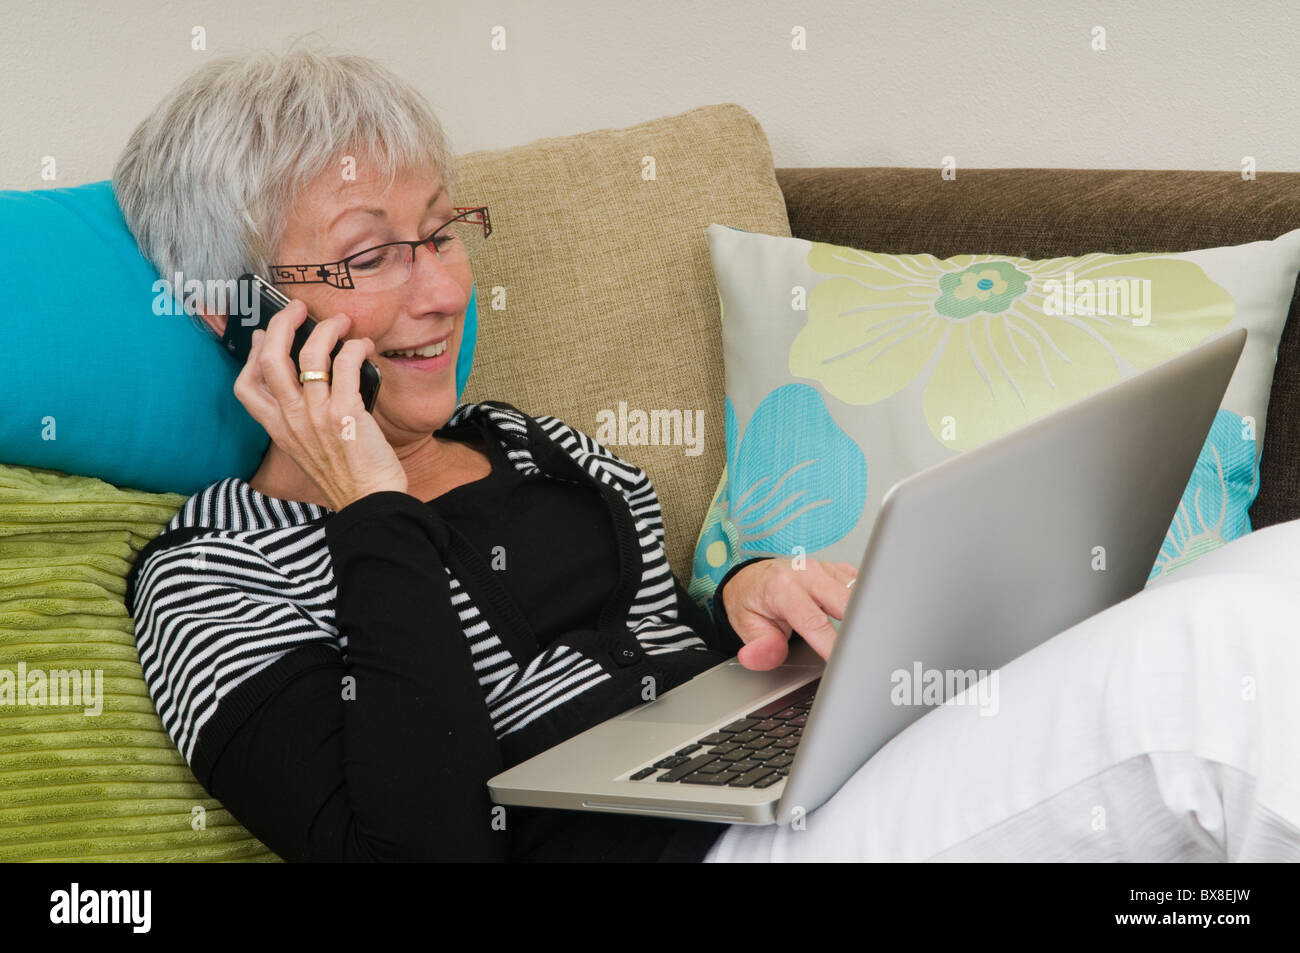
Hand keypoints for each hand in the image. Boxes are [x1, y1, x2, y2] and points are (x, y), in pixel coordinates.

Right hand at [232, 299, 408, 510]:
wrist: (370, 502)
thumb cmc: (348, 474)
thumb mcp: (310, 448)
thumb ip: (301, 417)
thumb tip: (306, 377)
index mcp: (279, 429)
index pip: (245, 387)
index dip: (251, 355)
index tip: (264, 336)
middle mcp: (291, 420)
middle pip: (270, 359)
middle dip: (281, 324)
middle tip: (297, 308)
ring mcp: (316, 416)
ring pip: (309, 355)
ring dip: (326, 329)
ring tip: (342, 322)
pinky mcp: (345, 413)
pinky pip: (345, 364)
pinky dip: (354, 347)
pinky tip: (364, 346)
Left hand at [720, 559, 858, 669]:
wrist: (753, 578)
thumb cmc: (752, 601)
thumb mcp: (745, 625)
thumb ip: (759, 644)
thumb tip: (766, 654)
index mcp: (783, 587)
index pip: (814, 621)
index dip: (832, 646)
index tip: (843, 665)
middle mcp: (807, 573)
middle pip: (847, 602)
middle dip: (859, 630)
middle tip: (865, 656)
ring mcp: (825, 569)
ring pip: (860, 592)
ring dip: (866, 616)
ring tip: (869, 642)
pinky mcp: (838, 570)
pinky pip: (862, 585)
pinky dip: (867, 603)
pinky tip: (865, 619)